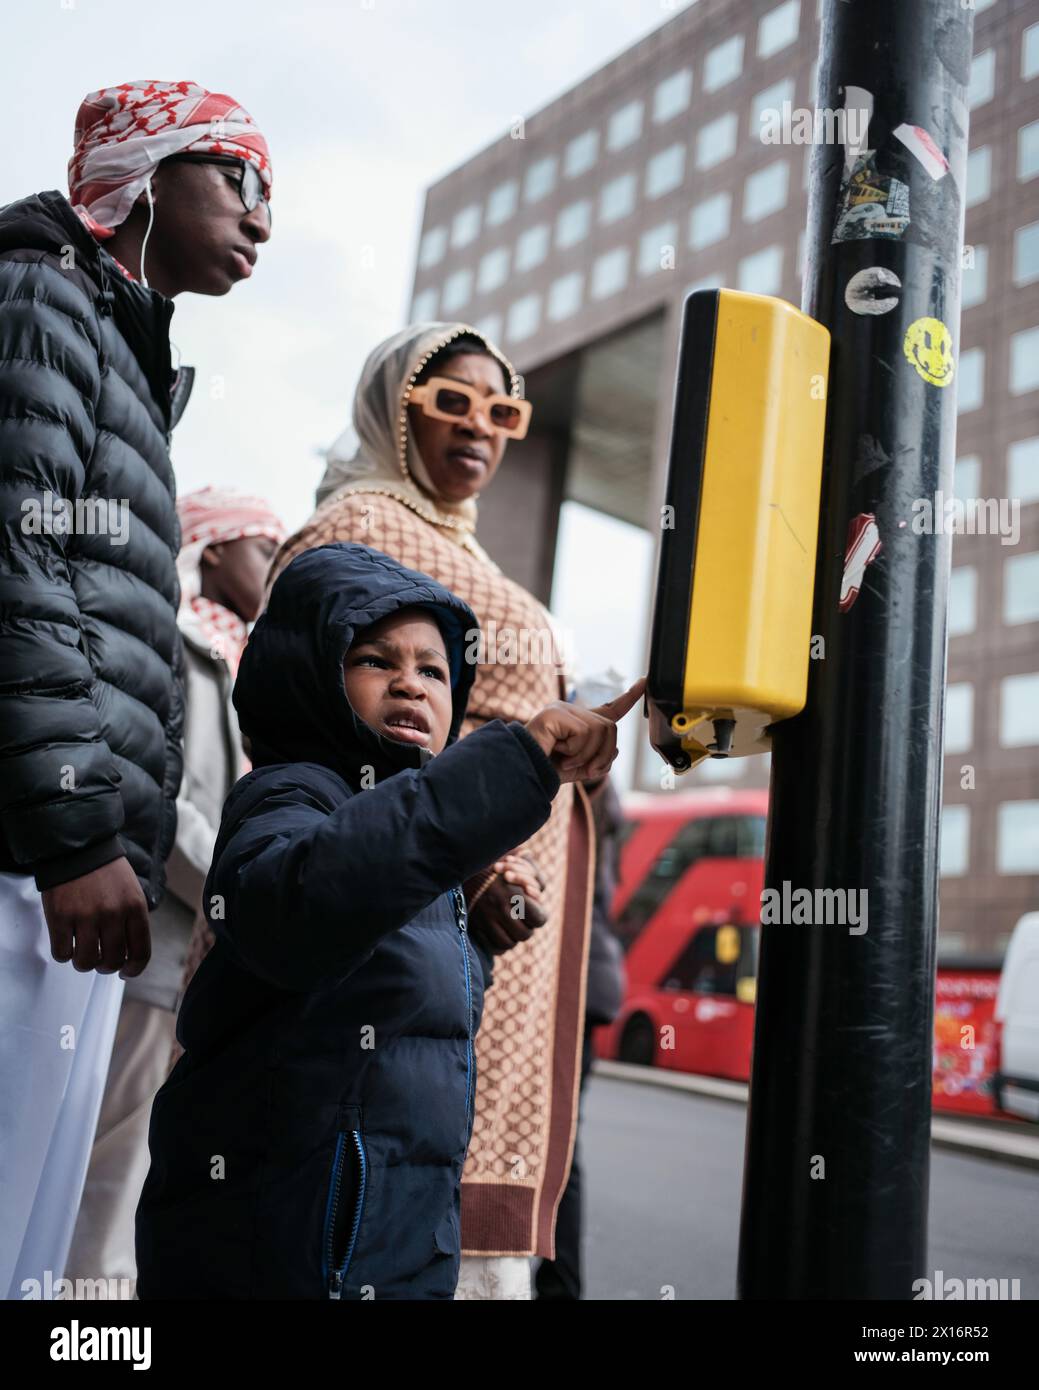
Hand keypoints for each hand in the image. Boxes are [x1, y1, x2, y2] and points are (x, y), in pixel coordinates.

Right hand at [41, 857, 150, 977]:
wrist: (78, 848)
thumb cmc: (106, 872)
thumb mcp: (132, 892)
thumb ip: (133, 921)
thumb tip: (129, 955)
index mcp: (134, 907)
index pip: (140, 952)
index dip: (134, 969)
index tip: (126, 971)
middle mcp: (112, 914)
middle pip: (112, 961)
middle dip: (107, 966)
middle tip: (101, 960)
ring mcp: (85, 916)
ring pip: (86, 962)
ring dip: (84, 962)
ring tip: (83, 952)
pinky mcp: (60, 917)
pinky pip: (62, 953)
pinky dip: (64, 953)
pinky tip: (67, 942)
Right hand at [469, 854, 546, 954]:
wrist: (464, 866)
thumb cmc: (495, 865)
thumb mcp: (517, 866)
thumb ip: (533, 878)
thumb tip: (538, 892)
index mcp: (514, 893)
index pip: (539, 919)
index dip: (538, 916)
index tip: (533, 910)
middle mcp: (500, 907)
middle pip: (525, 934)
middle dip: (526, 928)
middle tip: (521, 919)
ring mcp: (486, 918)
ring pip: (509, 943)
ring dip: (512, 937)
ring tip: (509, 925)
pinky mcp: (474, 924)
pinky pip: (492, 946)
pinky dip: (497, 944)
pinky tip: (498, 932)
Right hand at [525, 676, 646, 782]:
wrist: (522, 774)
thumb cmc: (546, 769)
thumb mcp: (580, 769)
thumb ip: (599, 760)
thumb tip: (616, 749)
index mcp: (579, 722)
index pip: (610, 708)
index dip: (629, 697)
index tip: (644, 682)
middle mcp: (572, 710)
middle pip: (610, 727)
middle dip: (603, 754)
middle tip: (585, 770)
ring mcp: (563, 709)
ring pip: (600, 730)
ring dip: (588, 756)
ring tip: (567, 762)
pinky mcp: (555, 713)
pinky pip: (584, 733)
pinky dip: (576, 752)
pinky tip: (558, 752)